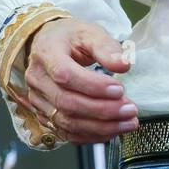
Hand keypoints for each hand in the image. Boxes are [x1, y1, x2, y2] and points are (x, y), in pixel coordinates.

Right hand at [11, 17, 137, 144]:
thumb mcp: (89, 32)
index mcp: (46, 53)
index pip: (65, 75)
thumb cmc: (69, 37)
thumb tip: (124, 65)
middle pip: (67, 103)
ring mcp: (38, 100)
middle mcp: (37, 79)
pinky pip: (66, 132)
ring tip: (127, 122)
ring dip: (101, 127)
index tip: (120, 89)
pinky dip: (91, 135)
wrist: (48, 43)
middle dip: (103, 111)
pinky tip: (112, 131)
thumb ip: (107, 47)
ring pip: (67, 122)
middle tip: (130, 110)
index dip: (93, 86)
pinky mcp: (43, 115)